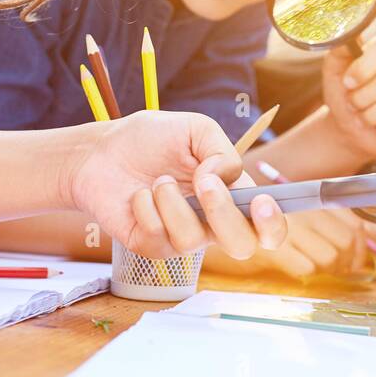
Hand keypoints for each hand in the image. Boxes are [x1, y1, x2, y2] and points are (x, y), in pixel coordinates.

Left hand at [67, 110, 286, 259]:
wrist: (101, 152)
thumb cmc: (151, 139)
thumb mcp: (195, 129)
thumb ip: (221, 152)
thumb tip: (220, 181)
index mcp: (233, 195)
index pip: (268, 226)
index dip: (274, 224)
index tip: (261, 202)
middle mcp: (213, 222)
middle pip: (242, 246)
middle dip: (226, 215)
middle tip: (206, 185)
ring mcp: (183, 238)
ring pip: (193, 241)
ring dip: (173, 201)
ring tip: (157, 180)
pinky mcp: (152, 246)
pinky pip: (158, 237)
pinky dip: (146, 207)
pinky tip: (138, 195)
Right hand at [255, 208, 368, 279]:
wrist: (216, 223)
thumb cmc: (258, 222)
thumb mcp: (296, 215)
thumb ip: (332, 223)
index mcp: (313, 200)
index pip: (355, 225)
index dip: (362, 248)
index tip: (355, 261)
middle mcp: (305, 211)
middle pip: (347, 242)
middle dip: (347, 262)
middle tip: (336, 269)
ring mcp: (289, 228)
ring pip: (329, 257)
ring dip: (326, 270)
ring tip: (313, 266)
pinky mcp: (272, 249)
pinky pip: (305, 267)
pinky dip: (305, 272)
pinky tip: (295, 267)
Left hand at [321, 32, 375, 159]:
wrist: (353, 128)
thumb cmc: (345, 94)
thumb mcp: (334, 71)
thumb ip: (338, 51)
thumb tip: (347, 35)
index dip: (365, 67)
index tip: (347, 83)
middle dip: (363, 97)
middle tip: (352, 105)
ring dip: (374, 115)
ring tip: (364, 118)